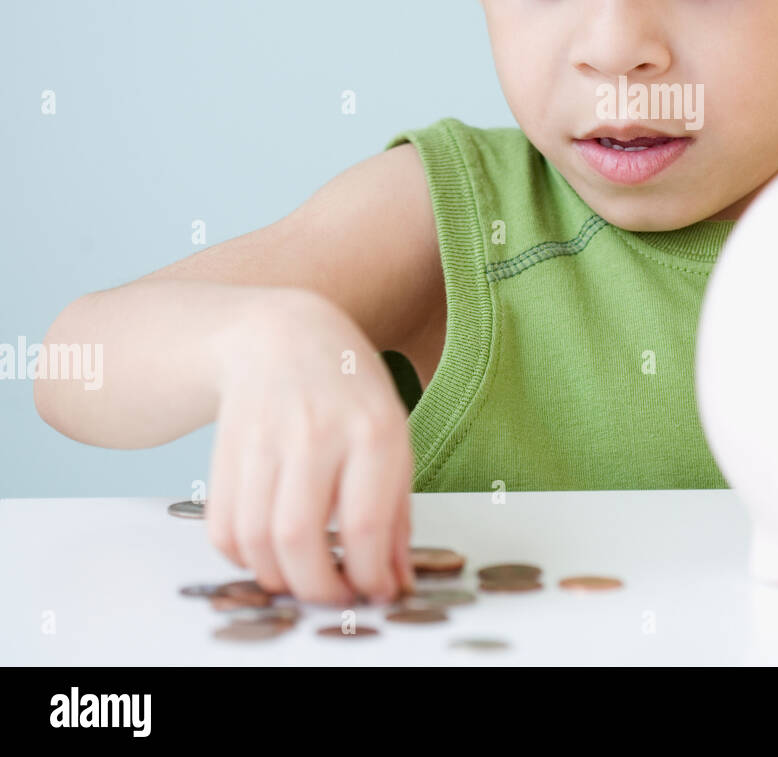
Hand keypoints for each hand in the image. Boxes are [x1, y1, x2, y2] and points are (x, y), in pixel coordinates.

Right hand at [206, 288, 415, 604]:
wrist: (282, 335)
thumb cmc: (349, 390)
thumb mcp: (392, 435)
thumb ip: (396, 512)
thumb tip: (395, 581)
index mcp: (373, 428)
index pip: (364, 524)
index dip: (368, 576)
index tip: (373, 593)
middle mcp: (317, 431)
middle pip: (300, 538)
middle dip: (316, 589)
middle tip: (334, 598)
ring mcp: (265, 439)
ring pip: (255, 538)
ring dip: (279, 578)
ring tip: (303, 577)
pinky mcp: (225, 450)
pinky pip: (223, 527)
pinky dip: (244, 557)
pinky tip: (269, 551)